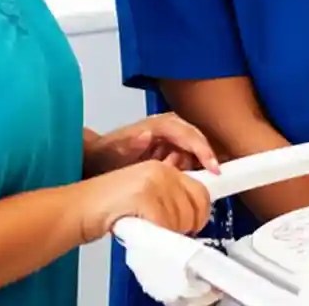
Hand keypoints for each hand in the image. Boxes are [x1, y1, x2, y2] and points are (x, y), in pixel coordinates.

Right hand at [75, 160, 211, 242]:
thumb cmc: (109, 206)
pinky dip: (157, 236)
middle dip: (187, 226)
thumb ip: (169, 198)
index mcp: (164, 169)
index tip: (195, 224)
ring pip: (182, 219)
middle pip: (197, 206)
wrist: (79, 208)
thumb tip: (194, 216)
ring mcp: (153, 182)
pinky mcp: (144, 197)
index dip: (200, 213)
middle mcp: (161, 171)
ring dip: (169, 233)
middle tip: (168, 233)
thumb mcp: (145, 194)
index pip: (201, 191)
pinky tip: (143, 231)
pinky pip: (165, 225)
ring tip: (149, 230)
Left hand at [85, 114, 220, 176]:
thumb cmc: (106, 153)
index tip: (213, 168)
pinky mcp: (170, 154)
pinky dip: (182, 176)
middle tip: (182, 180)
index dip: (204, 151)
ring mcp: (171, 142)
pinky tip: (170, 183)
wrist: (96, 160)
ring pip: (192, 158)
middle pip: (195, 147)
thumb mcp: (114, 149)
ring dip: (185, 172)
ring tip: (167, 180)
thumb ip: (130, 143)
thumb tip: (146, 135)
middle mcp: (168, 130)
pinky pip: (186, 165)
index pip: (189, 134)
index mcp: (159, 125)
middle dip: (193, 166)